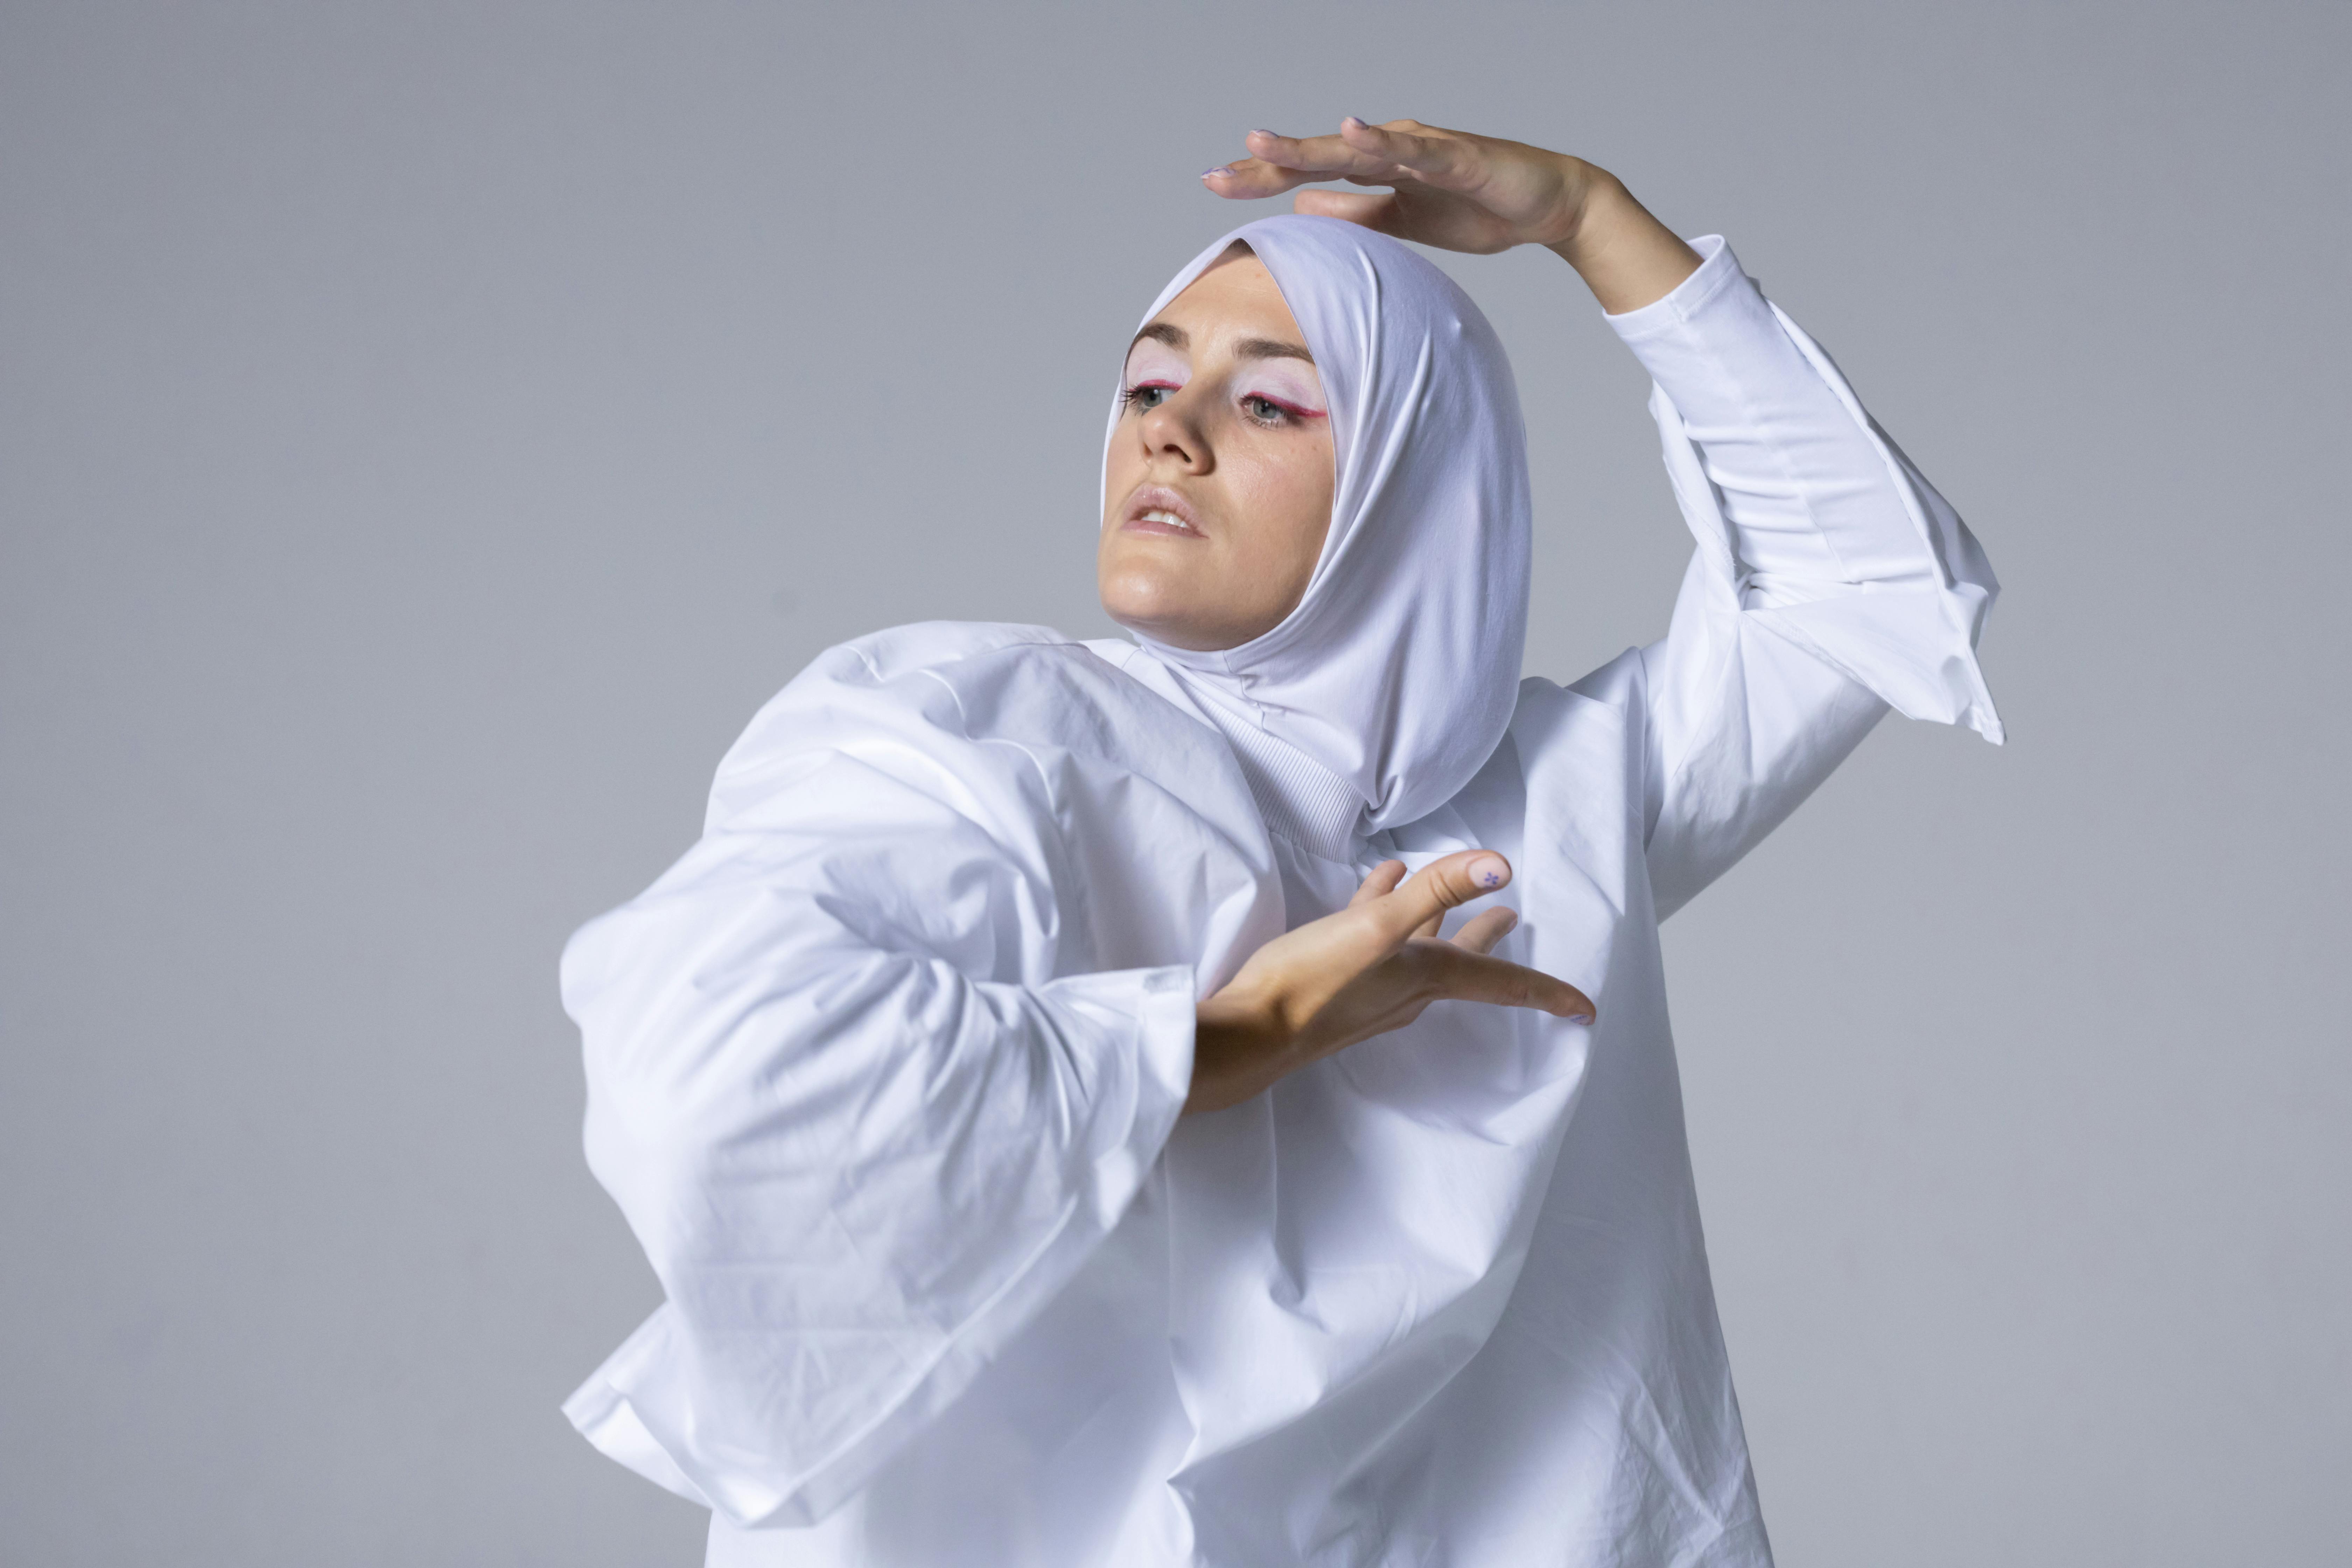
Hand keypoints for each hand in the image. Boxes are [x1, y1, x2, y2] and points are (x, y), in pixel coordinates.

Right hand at [1186, 849, 1593, 1114]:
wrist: (1252, 1032)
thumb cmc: (1314, 983)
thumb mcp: (1378, 928)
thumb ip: (1437, 891)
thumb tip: (1500, 865)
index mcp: (1427, 978)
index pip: (1504, 982)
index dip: (1548, 991)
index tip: (1587, 1010)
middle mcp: (1407, 988)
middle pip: (1464, 961)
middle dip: (1490, 940)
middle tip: (1512, 918)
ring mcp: (1371, 987)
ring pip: (1417, 946)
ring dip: (1435, 918)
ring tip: (1440, 891)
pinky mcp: (1336, 979)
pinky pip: (1373, 937)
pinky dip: (1382, 908)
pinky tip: (1376, 885)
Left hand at [1203, 118, 1699, 314]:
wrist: (1542, 206)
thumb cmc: (1474, 208)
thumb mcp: (1402, 222)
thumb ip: (1357, 213)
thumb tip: (1305, 206)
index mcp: (1375, 166)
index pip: (1307, 172)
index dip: (1261, 178)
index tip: (1215, 185)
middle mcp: (1390, 147)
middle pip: (1317, 156)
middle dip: (1265, 165)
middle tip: (1215, 176)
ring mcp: (1420, 147)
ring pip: (1354, 147)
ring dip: (1307, 145)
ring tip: (1260, 143)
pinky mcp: (1454, 155)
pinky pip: (1413, 148)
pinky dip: (1382, 139)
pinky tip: (1352, 130)